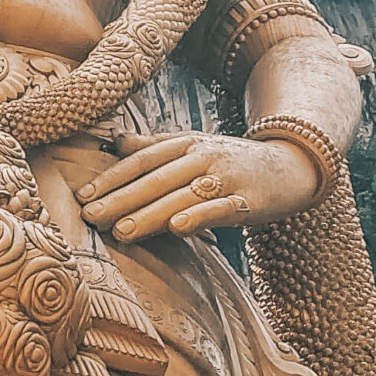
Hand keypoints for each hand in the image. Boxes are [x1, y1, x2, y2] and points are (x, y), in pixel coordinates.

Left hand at [75, 131, 322, 241]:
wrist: (293, 164)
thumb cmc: (234, 160)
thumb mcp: (195, 146)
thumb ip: (155, 147)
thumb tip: (116, 143)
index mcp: (186, 144)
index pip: (142, 160)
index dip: (112, 178)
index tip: (83, 196)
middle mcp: (203, 157)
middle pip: (156, 179)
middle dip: (121, 199)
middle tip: (90, 217)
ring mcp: (226, 177)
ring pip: (182, 195)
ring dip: (151, 213)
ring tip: (121, 231)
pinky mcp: (248, 199)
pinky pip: (220, 208)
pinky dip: (199, 217)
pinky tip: (177, 228)